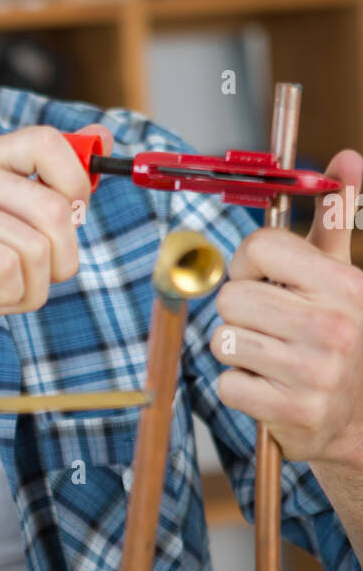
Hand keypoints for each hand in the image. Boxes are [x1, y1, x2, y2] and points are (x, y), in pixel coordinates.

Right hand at [0, 123, 109, 345]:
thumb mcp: (26, 234)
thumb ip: (60, 189)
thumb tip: (104, 137)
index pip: (49, 141)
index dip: (77, 186)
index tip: (71, 221)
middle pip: (54, 208)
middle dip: (62, 261)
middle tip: (35, 278)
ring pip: (36, 247)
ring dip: (33, 288)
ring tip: (2, 291)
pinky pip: (8, 266)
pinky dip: (8, 296)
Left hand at [210, 148, 362, 464]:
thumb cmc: (345, 338)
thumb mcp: (345, 277)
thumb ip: (335, 220)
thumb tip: (346, 157)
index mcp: (344, 285)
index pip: (260, 247)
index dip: (246, 263)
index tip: (259, 280)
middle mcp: (332, 326)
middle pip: (231, 297)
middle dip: (240, 312)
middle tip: (267, 326)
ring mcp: (313, 373)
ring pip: (224, 341)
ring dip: (239, 350)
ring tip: (272, 357)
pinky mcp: (292, 413)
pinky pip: (227, 385)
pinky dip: (240, 388)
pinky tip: (270, 388)